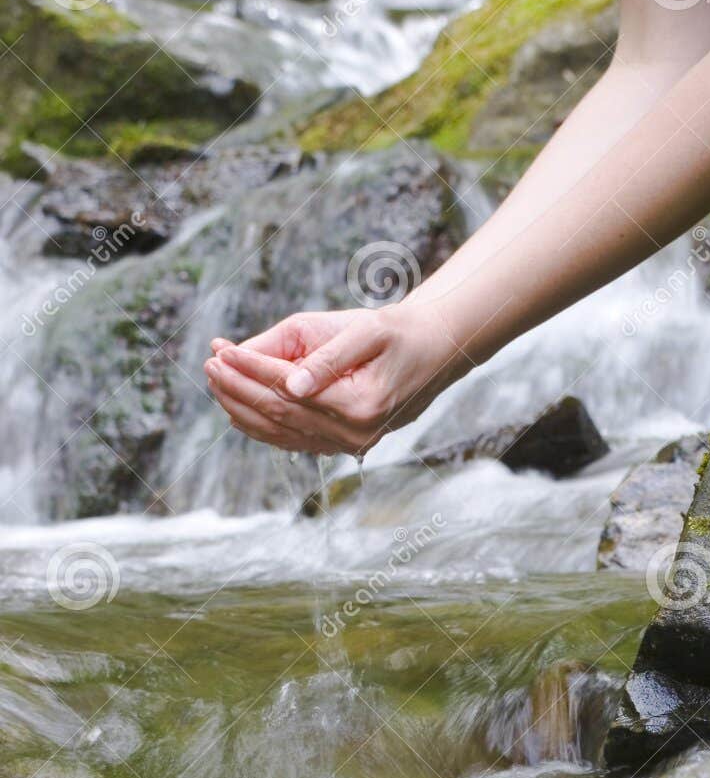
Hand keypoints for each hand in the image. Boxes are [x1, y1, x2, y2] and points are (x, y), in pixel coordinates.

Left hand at [204, 299, 465, 455]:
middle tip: (209, 363)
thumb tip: (289, 384)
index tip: (222, 350)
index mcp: (360, 404)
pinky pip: (292, 441)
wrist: (432, 354)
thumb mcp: (366, 330)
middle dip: (238, 388)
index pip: (288, 388)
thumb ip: (328, 357)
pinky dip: (262, 427)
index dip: (250, 368)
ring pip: (280, 432)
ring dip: (242, 408)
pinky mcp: (342, 446)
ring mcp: (348, 446)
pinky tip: (237, 410)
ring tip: (216, 381)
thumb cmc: (397, 333)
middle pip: (278, 413)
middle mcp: (353, 434)